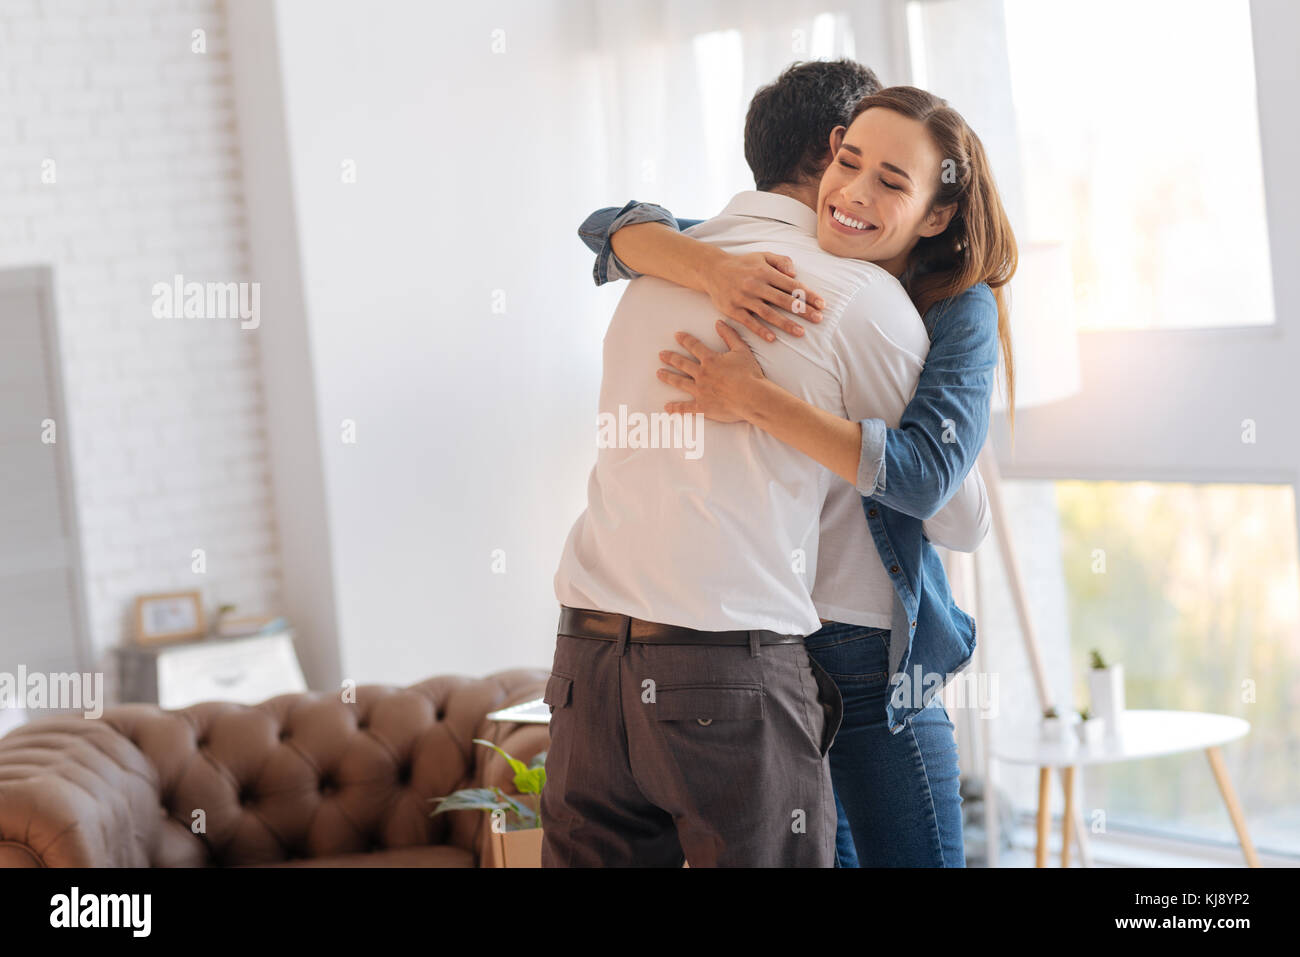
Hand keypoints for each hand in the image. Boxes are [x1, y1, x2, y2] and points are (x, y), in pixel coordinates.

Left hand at [656, 321, 765, 423]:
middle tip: (661, 355)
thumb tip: (719, 323)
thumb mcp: (742, 350)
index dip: (685, 339)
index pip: (694, 346)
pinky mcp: (702, 407)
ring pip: (679, 382)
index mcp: (710, 360)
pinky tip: (667, 407)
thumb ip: (730, 335)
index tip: (677, 335)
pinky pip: (686, 407)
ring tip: (659, 373)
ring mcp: (700, 391)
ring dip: (668, 377)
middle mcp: (701, 374)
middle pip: (682, 363)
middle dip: (670, 358)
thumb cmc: (749, 374)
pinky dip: (676, 408)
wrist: (751, 397)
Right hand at [699, 250, 824, 341]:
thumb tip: (795, 274)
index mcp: (765, 272)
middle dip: (802, 310)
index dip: (808, 295)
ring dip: (785, 323)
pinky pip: (748, 322)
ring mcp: (744, 299)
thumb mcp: (762, 256)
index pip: (791, 285)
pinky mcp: (733, 310)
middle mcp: (756, 285)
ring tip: (801, 332)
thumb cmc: (743, 265)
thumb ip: (781, 261)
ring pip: (768, 313)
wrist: (712, 270)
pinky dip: (760, 330)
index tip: (822, 305)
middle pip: (783, 300)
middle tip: (818, 319)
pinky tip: (773, 338)